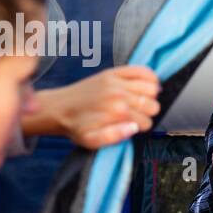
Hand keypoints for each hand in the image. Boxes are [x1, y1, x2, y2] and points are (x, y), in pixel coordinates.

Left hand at [25, 66, 160, 147]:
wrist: (59, 108)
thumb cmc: (77, 126)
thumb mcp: (92, 141)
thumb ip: (115, 137)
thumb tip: (134, 127)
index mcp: (117, 112)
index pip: (147, 122)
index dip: (141, 127)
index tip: (131, 126)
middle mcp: (120, 94)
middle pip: (153, 105)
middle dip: (146, 113)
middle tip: (134, 115)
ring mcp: (118, 81)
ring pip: (152, 88)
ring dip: (149, 97)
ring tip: (138, 102)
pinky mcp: (114, 72)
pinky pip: (143, 71)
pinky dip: (149, 78)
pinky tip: (143, 87)